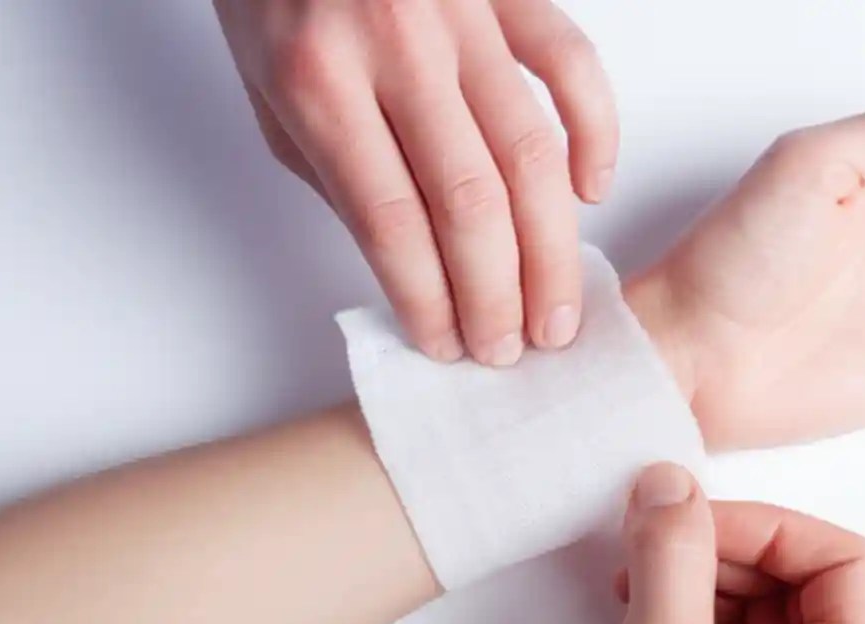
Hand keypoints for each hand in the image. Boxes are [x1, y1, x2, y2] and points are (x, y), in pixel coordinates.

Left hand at [215, 0, 617, 364]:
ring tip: (556, 312)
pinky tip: (589, 191)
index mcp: (319, 82)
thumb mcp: (269, 100)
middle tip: (511, 348)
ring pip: (530, 153)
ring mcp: (463, 17)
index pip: (391, 223)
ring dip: (550, 248)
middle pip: (470, 203)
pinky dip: (594, 131)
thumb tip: (413, 264)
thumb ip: (338, 179)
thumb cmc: (273, 1)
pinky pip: (571, 63)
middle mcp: (397, 49)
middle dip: (497, 295)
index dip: (429, 299)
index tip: (448, 344)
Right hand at [577, 464, 864, 623]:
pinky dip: (686, 619)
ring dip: (697, 582)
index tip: (700, 522)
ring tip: (640, 584)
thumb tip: (668, 486)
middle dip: (724, 552)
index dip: (773, 528)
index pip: (850, 563)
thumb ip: (672, 560)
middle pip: (804, 581)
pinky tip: (640, 619)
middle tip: (660, 545)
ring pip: (763, 611)